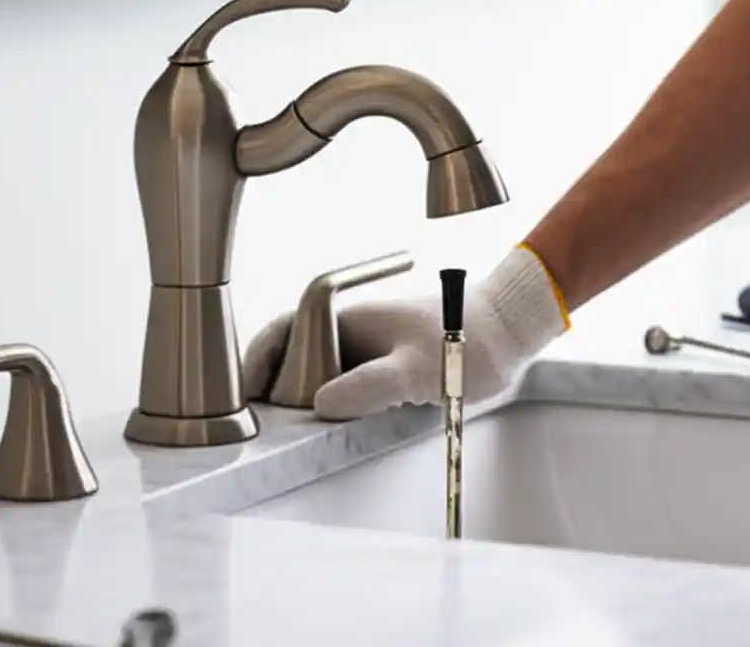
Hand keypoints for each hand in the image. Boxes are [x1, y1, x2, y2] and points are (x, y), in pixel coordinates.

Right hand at [242, 247, 567, 420]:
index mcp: (346, 318)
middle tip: (267, 424)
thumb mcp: (415, 369)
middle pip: (292, 358)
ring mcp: (366, 348)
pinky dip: (333, 403)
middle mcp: (349, 331)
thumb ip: (369, 387)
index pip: (281, 333)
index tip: (241, 395)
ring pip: (317, 374)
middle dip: (276, 388)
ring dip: (304, 399)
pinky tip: (335, 425)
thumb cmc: (466, 338)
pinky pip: (344, 383)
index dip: (256, 363)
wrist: (508, 331)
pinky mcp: (383, 365)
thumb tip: (320, 406)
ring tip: (292, 430)